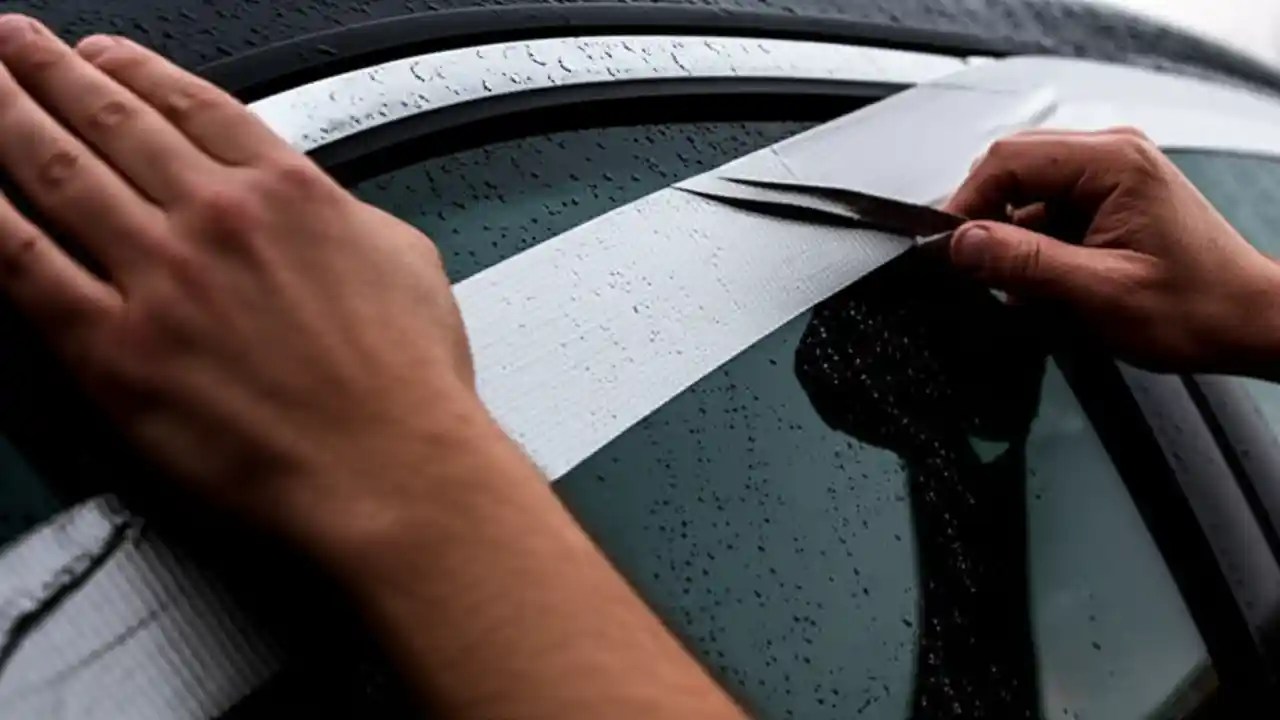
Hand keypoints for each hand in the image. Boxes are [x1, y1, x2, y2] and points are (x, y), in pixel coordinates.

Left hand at [0, 17, 496, 546]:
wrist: (392, 468)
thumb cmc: (408, 385)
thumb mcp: (406, 261)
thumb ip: (346, 216)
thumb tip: (319, 209)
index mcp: (289, 192)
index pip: (193, 105)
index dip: (138, 70)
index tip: (105, 55)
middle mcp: (217, 220)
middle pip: (111, 121)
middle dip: (51, 72)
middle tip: (15, 44)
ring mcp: (161, 280)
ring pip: (57, 173)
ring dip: (5, 117)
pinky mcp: (116, 351)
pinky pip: (26, 265)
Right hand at [945, 128, 1279, 374]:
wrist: (1248, 323)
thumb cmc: (1197, 309)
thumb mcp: (1100, 294)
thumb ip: (1025, 264)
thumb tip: (961, 243)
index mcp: (1114, 163)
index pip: (1007, 160)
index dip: (966, 203)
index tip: (946, 249)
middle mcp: (1111, 155)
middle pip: (1011, 171)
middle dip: (988, 224)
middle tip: (980, 274)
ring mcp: (1109, 175)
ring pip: (1024, 197)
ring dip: (1015, 244)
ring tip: (1035, 293)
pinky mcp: (1106, 200)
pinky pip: (1046, 214)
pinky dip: (1036, 251)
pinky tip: (1052, 288)